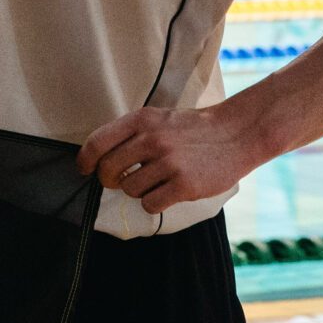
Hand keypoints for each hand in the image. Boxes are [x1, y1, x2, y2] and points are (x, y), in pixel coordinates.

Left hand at [75, 105, 264, 216]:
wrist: (237, 134)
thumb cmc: (192, 129)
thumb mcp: (157, 118)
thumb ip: (129, 133)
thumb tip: (95, 158)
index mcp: (141, 120)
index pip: (97, 143)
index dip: (85, 160)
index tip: (85, 170)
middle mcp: (152, 140)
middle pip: (108, 171)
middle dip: (110, 180)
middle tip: (121, 179)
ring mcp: (169, 163)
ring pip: (129, 189)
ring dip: (138, 190)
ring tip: (156, 180)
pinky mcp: (185, 185)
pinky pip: (150, 204)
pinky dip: (154, 203)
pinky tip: (167, 192)